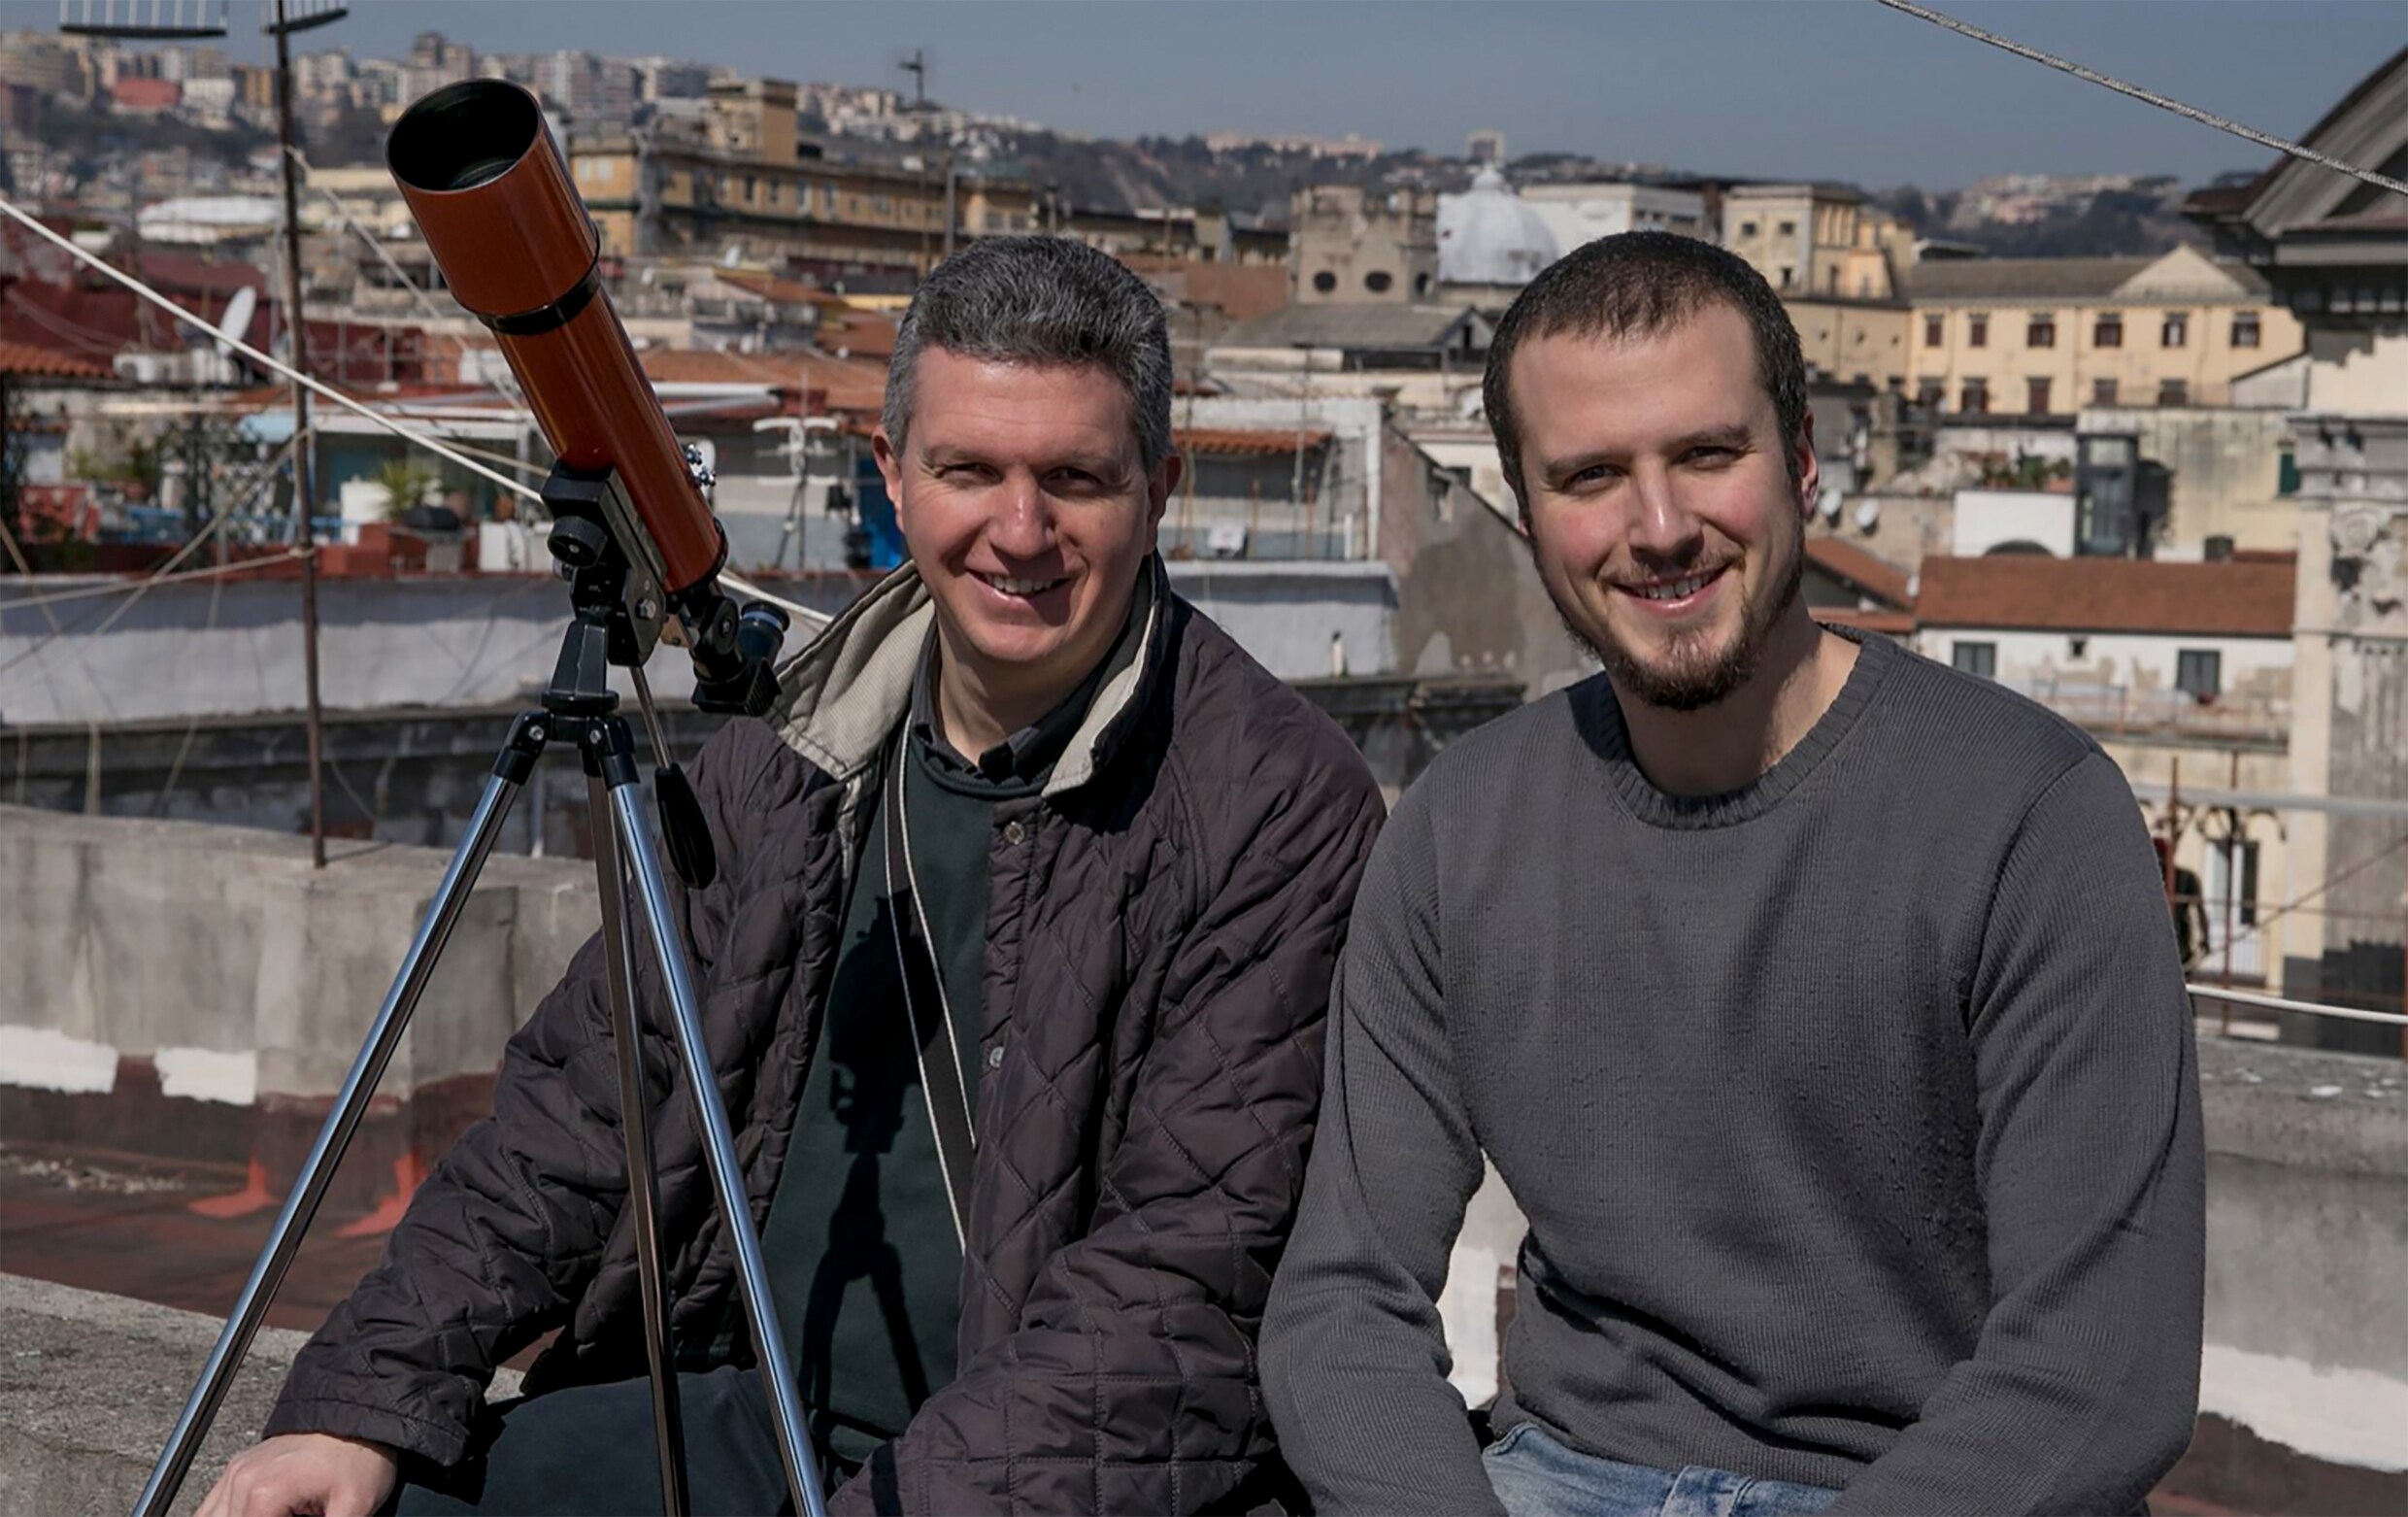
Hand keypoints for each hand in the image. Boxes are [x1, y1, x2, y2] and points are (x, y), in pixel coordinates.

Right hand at [196, 1432, 398, 1516]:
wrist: (357, 1414)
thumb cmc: (358, 1456)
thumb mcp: (353, 1507)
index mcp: (263, 1494)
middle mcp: (241, 1481)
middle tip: (298, 1514)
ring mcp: (236, 1472)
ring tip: (282, 1513)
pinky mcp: (238, 1468)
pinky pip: (210, 1507)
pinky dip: (224, 1516)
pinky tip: (250, 1515)